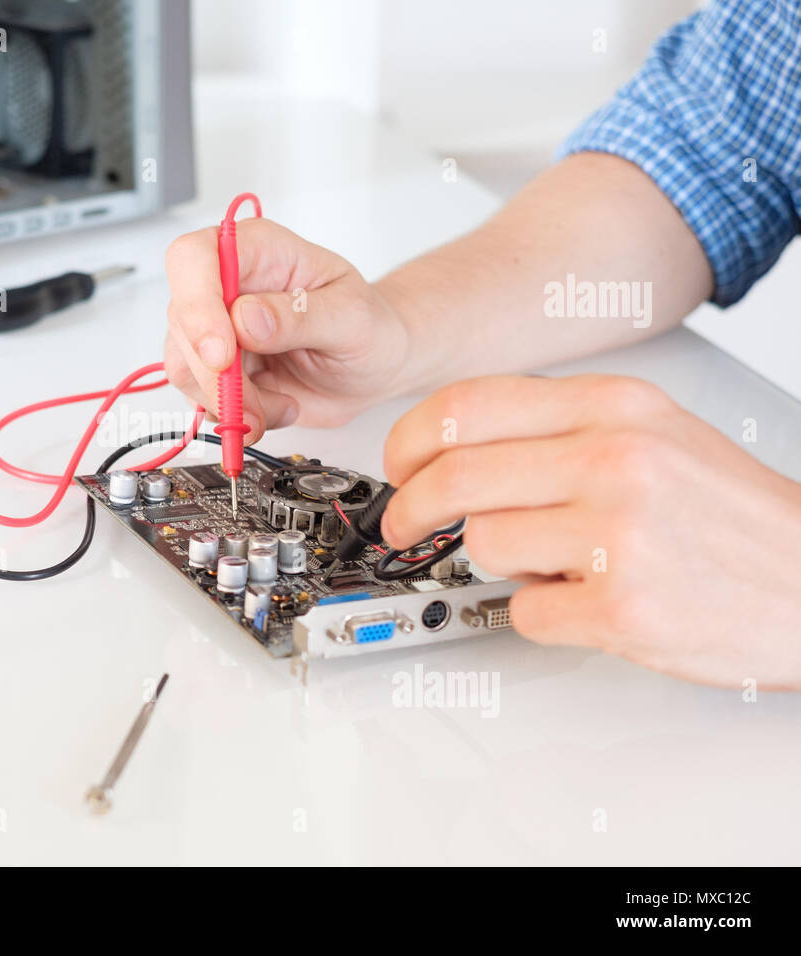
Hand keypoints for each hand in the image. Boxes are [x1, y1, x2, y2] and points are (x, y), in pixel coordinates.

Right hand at [163, 218, 410, 440]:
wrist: (373, 365)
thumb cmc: (368, 327)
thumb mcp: (351, 317)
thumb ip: (299, 316)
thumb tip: (245, 319)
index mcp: (258, 250)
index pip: (194, 258)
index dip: (197, 304)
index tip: (221, 354)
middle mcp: (226, 283)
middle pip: (182, 322)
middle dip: (218, 377)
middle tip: (257, 407)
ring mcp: (214, 327)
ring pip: (184, 366)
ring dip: (231, 402)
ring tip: (283, 405)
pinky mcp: (213, 368)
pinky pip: (201, 397)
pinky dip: (238, 415)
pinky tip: (277, 407)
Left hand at [381, 374, 800, 689]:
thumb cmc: (728, 512)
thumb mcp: (651, 431)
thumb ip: (554, 427)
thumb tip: (448, 444)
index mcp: (614, 406)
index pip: (464, 405)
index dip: (407, 441)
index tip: (398, 467)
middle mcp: (615, 458)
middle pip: (453, 476)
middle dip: (411, 508)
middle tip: (406, 527)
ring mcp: (619, 533)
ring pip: (484, 545)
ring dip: (505, 564)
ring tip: (562, 562)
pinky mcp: (623, 606)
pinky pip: (525, 611)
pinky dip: (544, 614)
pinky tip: (590, 600)